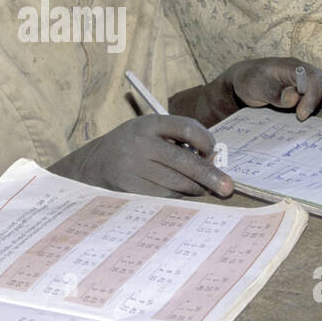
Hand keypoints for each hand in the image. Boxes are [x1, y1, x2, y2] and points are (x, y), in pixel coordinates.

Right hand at [53, 115, 233, 197]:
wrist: (94, 164)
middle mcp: (140, 143)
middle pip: (185, 161)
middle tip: (227, 187)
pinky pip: (164, 196)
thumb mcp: (149, 131)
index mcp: (149, 123)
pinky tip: (184, 195)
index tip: (213, 151)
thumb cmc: (132, 146)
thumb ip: (177, 139)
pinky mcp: (130, 188)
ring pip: (176, 182)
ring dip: (196, 189)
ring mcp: (133, 167)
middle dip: (210, 175)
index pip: (186, 127)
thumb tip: (213, 160)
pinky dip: (179, 197)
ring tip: (205, 190)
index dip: (206, 141)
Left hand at [226, 58, 321, 131]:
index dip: (311, 97)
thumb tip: (294, 97)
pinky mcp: (315, 97)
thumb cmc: (251, 80)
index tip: (300, 115)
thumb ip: (274, 92)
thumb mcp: (255, 86)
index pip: (313, 78)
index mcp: (294, 68)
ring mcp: (314, 85)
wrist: (246, 81)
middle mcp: (308, 74)